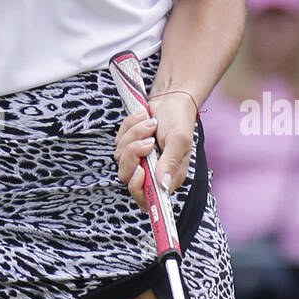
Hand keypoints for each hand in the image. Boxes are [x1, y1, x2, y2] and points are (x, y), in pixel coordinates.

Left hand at [113, 95, 194, 213]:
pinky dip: (129, 127)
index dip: (138, 188)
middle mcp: (151, 171)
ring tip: (150, 124)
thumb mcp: (179, 140)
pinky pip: (118, 140)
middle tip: (149, 140)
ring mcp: (138, 159)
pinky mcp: (128, 146)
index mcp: (167, 177)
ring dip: (134, 135)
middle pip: (127, 176)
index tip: (140, 170)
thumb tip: (162, 185)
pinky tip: (143, 119)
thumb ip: (170, 162)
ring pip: (121, 156)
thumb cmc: (180, 120)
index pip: (146, 198)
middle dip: (134, 154)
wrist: (171, 100)